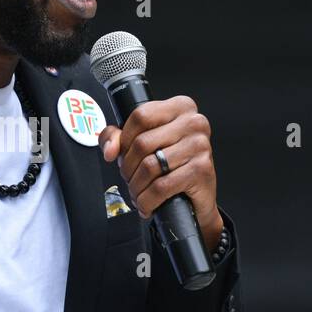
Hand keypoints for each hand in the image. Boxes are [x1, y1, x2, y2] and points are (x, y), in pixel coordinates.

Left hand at [97, 96, 222, 252]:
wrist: (197, 198)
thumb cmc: (171, 166)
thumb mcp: (143, 143)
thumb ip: (118, 137)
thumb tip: (110, 149)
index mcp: (180, 107)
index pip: (140, 115)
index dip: (124, 139)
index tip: (121, 155)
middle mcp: (194, 122)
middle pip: (142, 143)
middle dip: (128, 167)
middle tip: (129, 178)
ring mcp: (200, 145)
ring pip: (149, 166)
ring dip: (136, 186)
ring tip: (137, 192)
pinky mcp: (201, 169)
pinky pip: (161, 186)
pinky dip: (147, 200)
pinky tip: (147, 204)